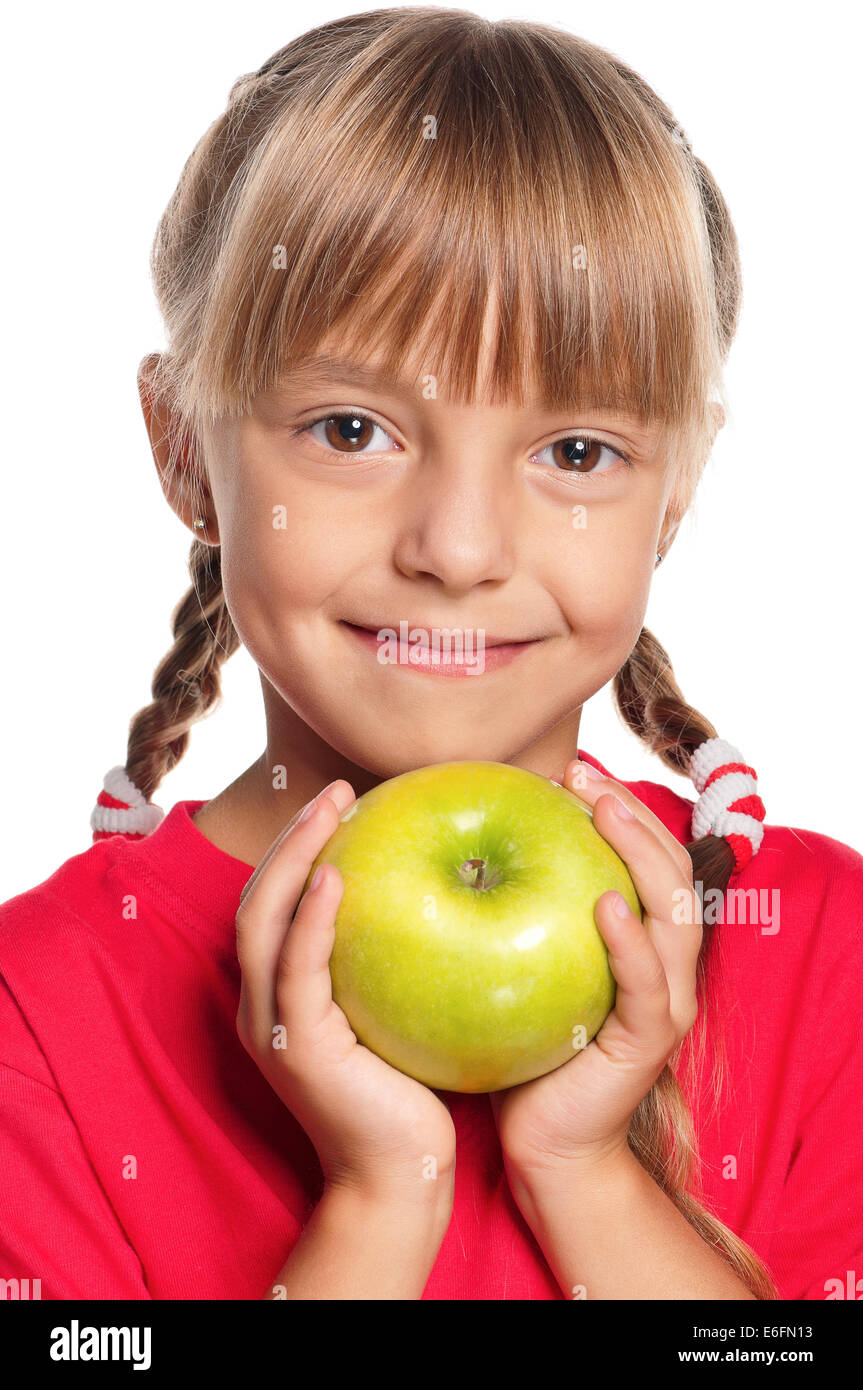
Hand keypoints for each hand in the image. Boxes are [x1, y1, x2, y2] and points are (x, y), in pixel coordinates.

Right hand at [235, 779, 455, 1208]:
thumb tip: (450, 890)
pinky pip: (297, 967)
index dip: (299, 847)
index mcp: (281, 996)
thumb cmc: (412, 1094)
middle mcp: (262, 1004)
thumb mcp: (397, 1012)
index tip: (341, 801)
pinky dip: (310, 918)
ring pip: (263, 920)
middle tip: (336, 788)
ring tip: (330, 808)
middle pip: (258, 898)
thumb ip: (394, 960)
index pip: (276, 903)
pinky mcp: (295, 1046)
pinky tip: (337, 877)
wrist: (402, 1176)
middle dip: (291, 837)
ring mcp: (271, 1026)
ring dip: (294, 857)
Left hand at [490, 759, 702, 1177]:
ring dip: (641, 855)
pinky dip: (631, 940)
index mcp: (639, 943)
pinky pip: (648, 982)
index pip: (645, 859)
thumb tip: (452, 851)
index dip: (619, 810)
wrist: (546, 1143)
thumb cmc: (521, 1050)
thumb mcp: (517, 969)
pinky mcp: (650, 1041)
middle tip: (582, 776)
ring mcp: (667, 1002)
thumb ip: (508, 917)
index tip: (569, 771)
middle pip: (673, 870)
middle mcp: (666, 965)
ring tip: (603, 812)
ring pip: (676, 913)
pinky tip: (604, 904)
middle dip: (633, 814)